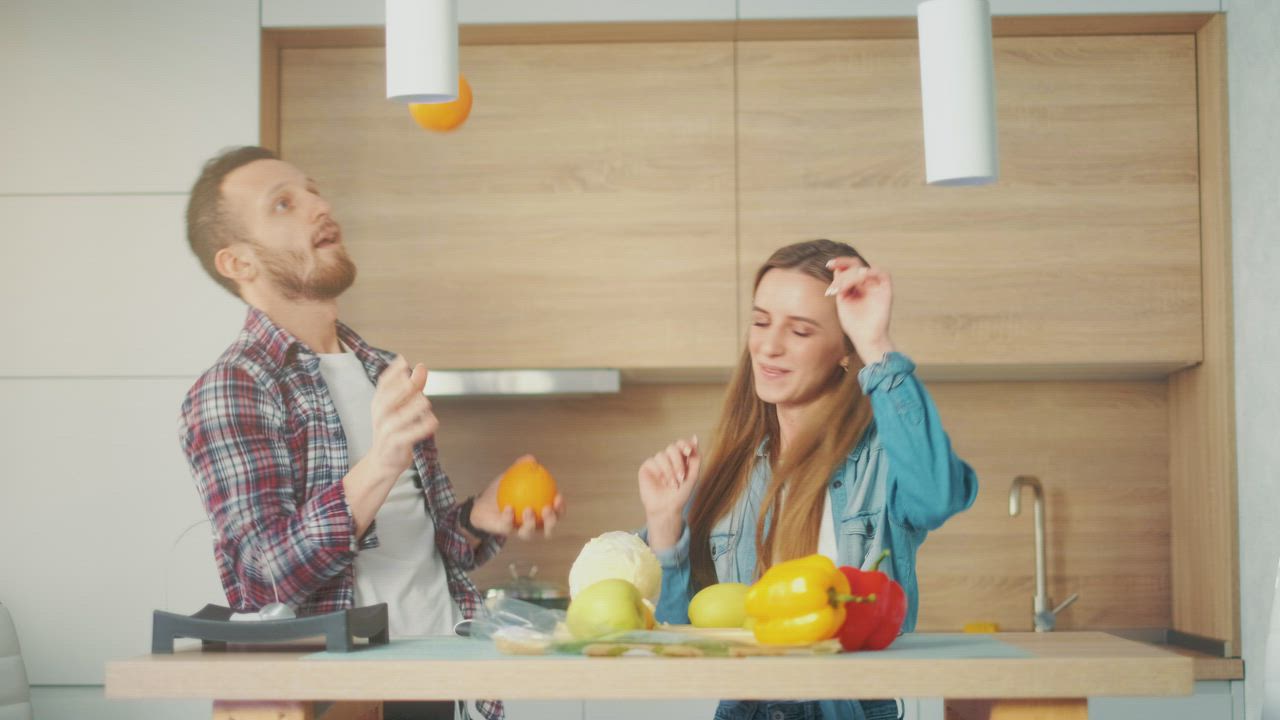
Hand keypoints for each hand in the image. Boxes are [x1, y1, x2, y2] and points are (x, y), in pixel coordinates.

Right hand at [367, 356, 437, 480]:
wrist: (383, 462)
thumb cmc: (394, 430)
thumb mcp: (401, 407)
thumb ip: (413, 387)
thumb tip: (421, 366)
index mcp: (380, 403)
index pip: (383, 385)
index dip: (392, 373)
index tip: (403, 361)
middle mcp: (380, 416)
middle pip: (386, 400)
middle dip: (398, 390)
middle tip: (411, 380)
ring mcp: (386, 432)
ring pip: (396, 419)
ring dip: (411, 410)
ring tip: (425, 401)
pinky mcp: (395, 446)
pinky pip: (406, 437)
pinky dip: (419, 429)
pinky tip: (433, 422)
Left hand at [470, 454, 565, 539]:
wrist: (482, 503)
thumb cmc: (503, 490)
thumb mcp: (512, 476)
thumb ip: (521, 468)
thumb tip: (531, 459)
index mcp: (540, 514)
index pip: (556, 513)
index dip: (561, 508)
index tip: (558, 496)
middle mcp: (532, 526)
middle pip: (548, 529)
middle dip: (551, 521)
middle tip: (547, 508)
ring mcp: (518, 531)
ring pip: (529, 533)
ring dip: (530, 523)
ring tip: (528, 510)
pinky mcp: (504, 532)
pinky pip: (507, 527)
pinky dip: (508, 518)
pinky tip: (508, 508)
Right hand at [638, 436, 699, 546]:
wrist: (667, 508)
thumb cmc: (681, 494)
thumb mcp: (693, 475)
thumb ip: (695, 457)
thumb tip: (695, 437)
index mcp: (680, 458)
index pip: (681, 443)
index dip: (684, 444)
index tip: (688, 451)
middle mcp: (668, 458)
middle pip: (672, 447)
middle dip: (678, 462)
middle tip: (682, 477)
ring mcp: (657, 462)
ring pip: (662, 455)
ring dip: (670, 470)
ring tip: (673, 484)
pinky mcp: (647, 467)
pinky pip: (653, 461)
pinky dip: (661, 472)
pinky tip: (663, 482)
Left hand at [826, 258, 895, 364]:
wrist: (866, 339)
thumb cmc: (854, 325)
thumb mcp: (842, 302)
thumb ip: (840, 286)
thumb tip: (838, 269)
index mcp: (857, 288)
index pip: (849, 269)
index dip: (840, 263)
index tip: (829, 264)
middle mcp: (867, 285)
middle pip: (857, 266)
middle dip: (843, 265)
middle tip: (833, 273)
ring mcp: (877, 287)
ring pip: (865, 269)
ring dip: (851, 275)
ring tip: (842, 288)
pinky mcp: (887, 291)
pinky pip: (882, 273)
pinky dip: (870, 273)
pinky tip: (859, 280)